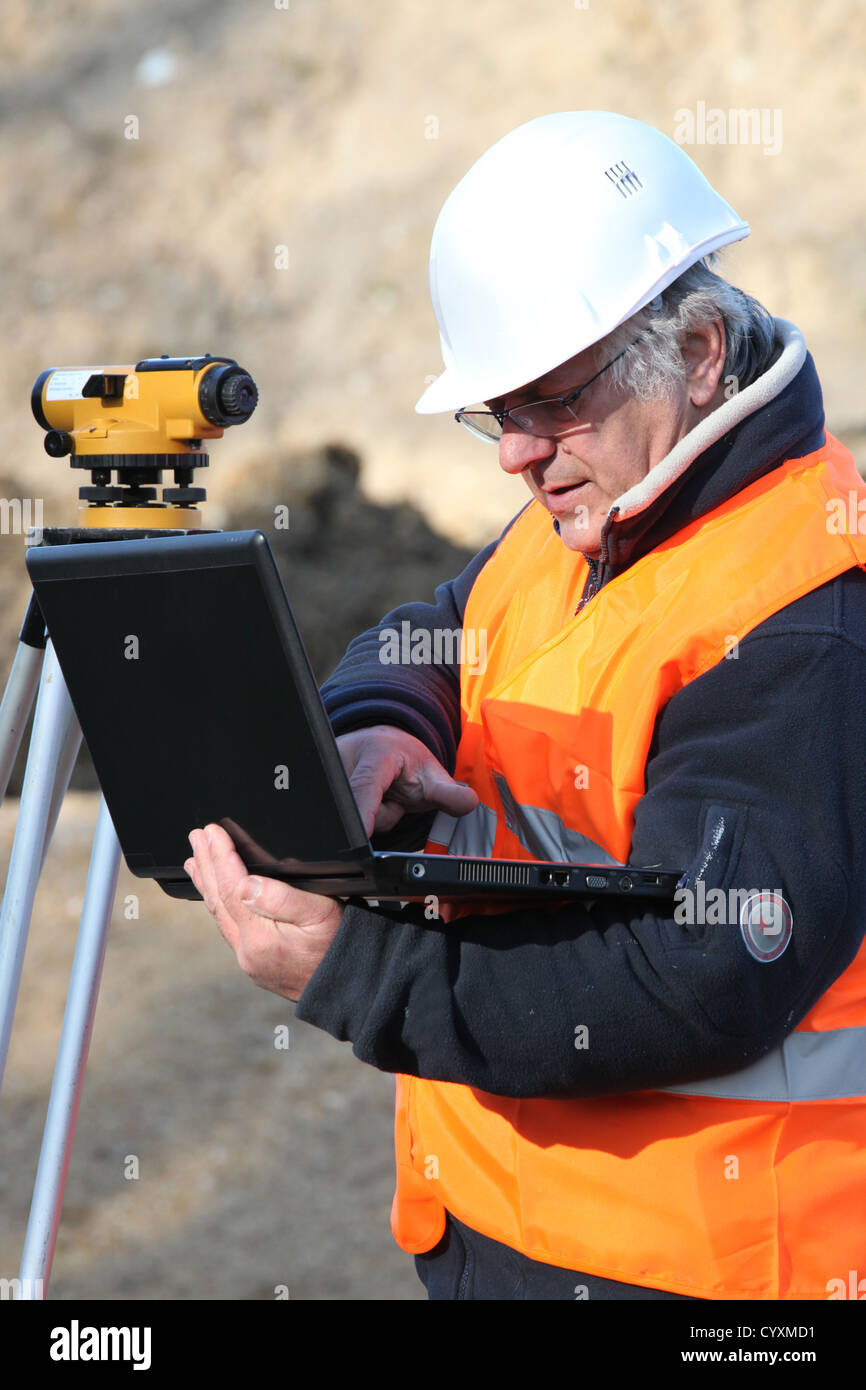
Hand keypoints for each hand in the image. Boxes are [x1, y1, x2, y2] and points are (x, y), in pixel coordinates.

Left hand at [185, 824, 342, 1001]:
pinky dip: (220, 906)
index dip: (220, 856)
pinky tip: (218, 898)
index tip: (211, 832)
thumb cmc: (341, 947)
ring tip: (195, 862)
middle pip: (218, 901)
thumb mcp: (320, 913)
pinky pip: (230, 930)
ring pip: (220, 916)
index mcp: (261, 938)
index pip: (232, 887)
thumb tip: (245, 883)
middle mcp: (248, 952)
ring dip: (207, 885)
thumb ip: (280, 898)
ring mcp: (250, 961)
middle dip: (206, 865)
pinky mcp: (256, 966)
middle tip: (196, 838)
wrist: (351, 987)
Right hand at [337, 725, 477, 833]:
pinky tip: (365, 804)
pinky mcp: (324, 789)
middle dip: (378, 818)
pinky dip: (356, 817)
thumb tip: (470, 803)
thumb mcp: (431, 773)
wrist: (380, 746)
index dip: (364, 811)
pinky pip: (339, 819)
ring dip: (368, 818)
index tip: (362, 835)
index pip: (366, 786)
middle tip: (393, 800)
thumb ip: (450, 793)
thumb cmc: (404, 760)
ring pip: (348, 819)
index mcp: (376, 753)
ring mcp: (329, 775)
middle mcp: (345, 760)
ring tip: (380, 799)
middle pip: (358, 812)